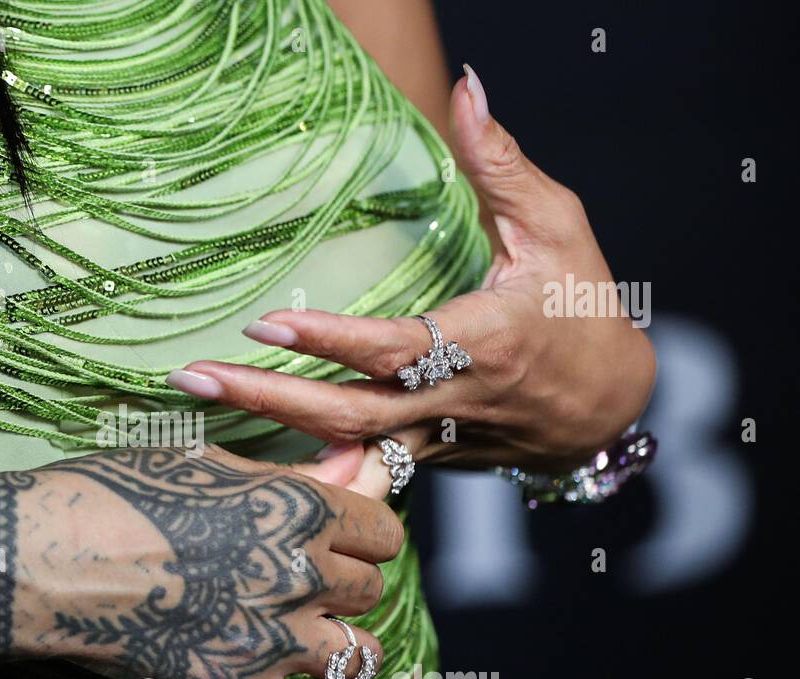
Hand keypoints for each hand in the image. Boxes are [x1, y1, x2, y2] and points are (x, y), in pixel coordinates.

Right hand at [13, 444, 400, 678]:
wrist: (47, 556)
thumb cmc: (117, 492)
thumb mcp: (210, 464)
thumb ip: (294, 475)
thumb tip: (360, 460)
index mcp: (296, 509)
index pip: (382, 532)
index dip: (361, 534)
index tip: (336, 538)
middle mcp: (298, 573)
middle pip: (370, 590)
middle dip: (342, 585)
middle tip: (298, 583)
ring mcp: (272, 637)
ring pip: (360, 653)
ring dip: (340, 646)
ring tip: (307, 638)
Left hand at [166, 65, 656, 474]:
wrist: (607, 409)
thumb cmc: (583, 311)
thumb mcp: (557, 229)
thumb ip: (502, 164)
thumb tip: (468, 88)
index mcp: (486, 341)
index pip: (395, 348)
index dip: (330, 341)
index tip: (266, 324)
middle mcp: (453, 399)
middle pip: (349, 411)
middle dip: (268, 397)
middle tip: (193, 376)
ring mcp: (435, 436)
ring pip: (347, 447)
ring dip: (271, 430)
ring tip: (200, 402)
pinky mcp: (424, 454)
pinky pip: (359, 466)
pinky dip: (305, 464)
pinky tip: (245, 460)